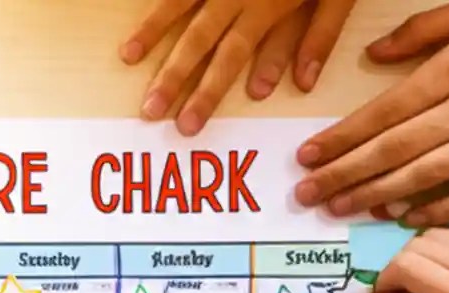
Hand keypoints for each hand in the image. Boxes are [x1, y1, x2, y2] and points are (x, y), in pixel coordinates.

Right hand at [121, 0, 354, 135]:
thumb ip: (320, 35)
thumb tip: (300, 84)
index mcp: (270, 3)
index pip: (231, 57)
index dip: (207, 92)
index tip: (187, 124)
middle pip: (198, 38)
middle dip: (173, 77)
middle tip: (148, 111)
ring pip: (179, 3)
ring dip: (153, 31)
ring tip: (128, 57)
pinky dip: (159, 3)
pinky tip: (137, 13)